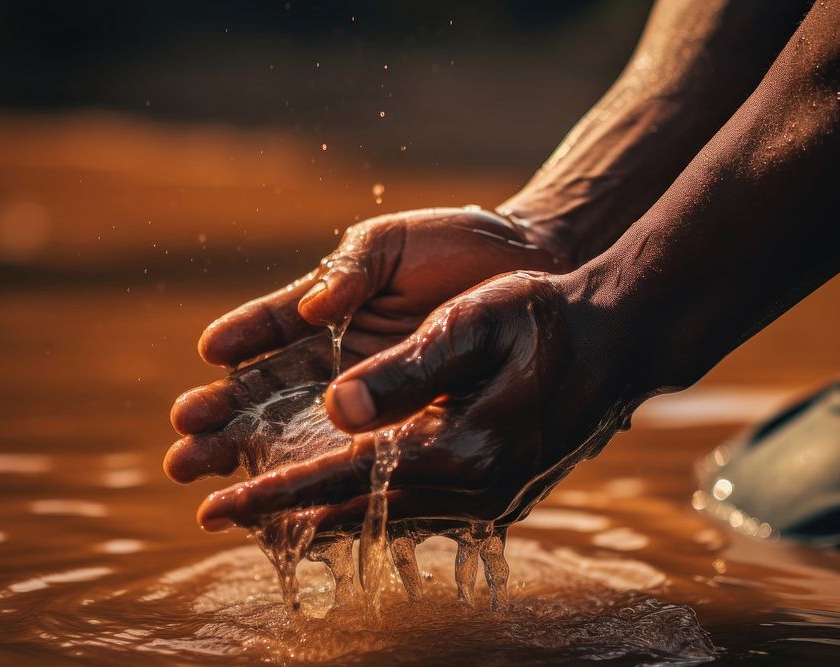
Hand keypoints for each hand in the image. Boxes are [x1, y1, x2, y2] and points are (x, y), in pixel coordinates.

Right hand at [165, 207, 565, 484]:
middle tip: (182, 456)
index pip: (270, 329)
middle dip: (223, 425)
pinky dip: (321, 479)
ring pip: (299, 432)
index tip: (209, 355)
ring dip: (253, 460)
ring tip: (209, 487)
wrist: (526, 269)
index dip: (239, 341)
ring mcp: (369, 392)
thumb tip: (313, 307)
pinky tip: (289, 505)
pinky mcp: (405, 421)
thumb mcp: (392, 244)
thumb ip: (350, 270)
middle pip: (267, 394)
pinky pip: (357, 455)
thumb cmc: (456, 245)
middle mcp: (338, 357)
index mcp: (327, 307)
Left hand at [195, 270, 647, 532]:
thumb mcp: (474, 325)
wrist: (620, 338)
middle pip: (360, 515)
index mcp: (460, 450)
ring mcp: (489, 499)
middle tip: (222, 516)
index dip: (278, 495)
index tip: (219, 507)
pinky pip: (416, 512)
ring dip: (322, 515)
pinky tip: (342, 502)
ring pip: (385, 519)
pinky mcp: (498, 492)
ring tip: (265, 516)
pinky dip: (368, 508)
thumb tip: (334, 407)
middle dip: (286, 514)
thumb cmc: (547, 319)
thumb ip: (403, 371)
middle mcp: (472, 491)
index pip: (347, 481)